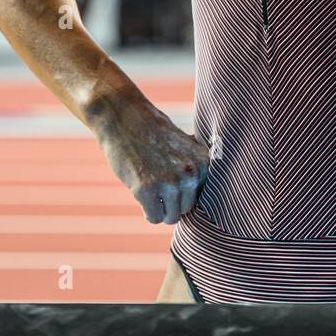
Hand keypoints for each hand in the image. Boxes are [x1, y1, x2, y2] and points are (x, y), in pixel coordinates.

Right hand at [94, 97, 209, 224]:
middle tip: (159, 187)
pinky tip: (143, 195)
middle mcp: (190, 173)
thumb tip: (211, 194)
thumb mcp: (186, 144)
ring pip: (171, 217)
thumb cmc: (154, 132)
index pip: (202, 196)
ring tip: (152, 191)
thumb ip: (196, 165)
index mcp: (204, 162)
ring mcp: (169, 182)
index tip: (174, 182)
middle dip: (172, 203)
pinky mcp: (146, 189)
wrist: (124, 117)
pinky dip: (148, 213)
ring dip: (161, 210)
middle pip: (186, 209)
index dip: (186, 193)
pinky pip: (154, 218)